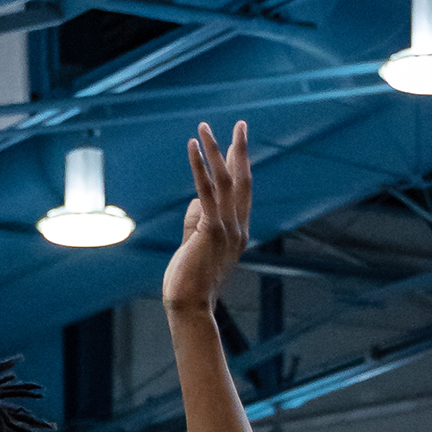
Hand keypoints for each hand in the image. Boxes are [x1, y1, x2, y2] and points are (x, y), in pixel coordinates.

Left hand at [162, 121, 251, 312]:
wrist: (190, 307)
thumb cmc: (189, 282)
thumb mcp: (195, 247)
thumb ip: (197, 223)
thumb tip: (196, 200)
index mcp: (237, 232)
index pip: (241, 192)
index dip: (241, 165)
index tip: (238, 143)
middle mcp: (238, 228)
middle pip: (242, 180)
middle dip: (240, 150)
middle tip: (240, 124)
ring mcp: (227, 229)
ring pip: (225, 180)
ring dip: (215, 150)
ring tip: (204, 127)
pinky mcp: (211, 231)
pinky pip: (206, 191)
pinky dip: (199, 166)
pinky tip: (192, 147)